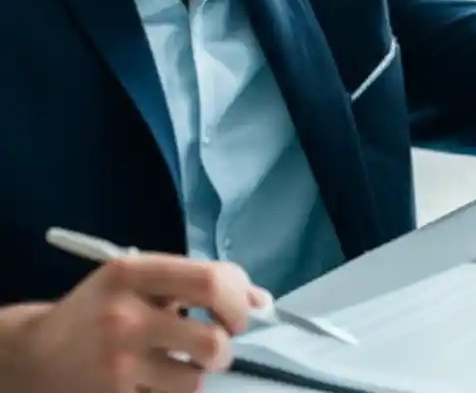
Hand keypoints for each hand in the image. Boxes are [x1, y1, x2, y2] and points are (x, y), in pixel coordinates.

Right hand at [0, 255, 269, 392]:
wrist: (32, 356)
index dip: (240, 300)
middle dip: (226, 346)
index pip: (213, 281)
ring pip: (195, 379)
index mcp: (133, 274)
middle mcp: (124, 316)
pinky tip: (148, 381)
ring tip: (174, 364)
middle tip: (217, 346)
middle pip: (213, 340)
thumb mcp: (139, 281)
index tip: (238, 312)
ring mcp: (116, 363)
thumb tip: (263, 301)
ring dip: (196, 374)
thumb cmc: (99, 312)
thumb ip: (196, 283)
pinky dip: (170, 392)